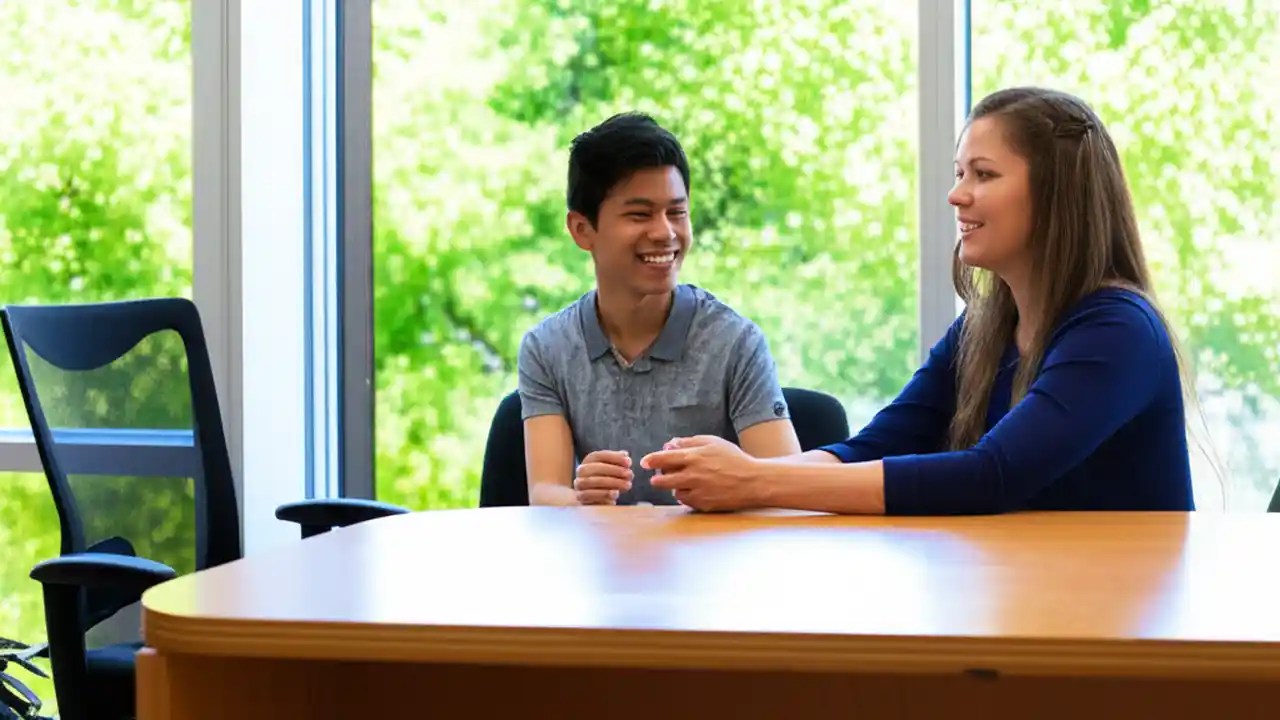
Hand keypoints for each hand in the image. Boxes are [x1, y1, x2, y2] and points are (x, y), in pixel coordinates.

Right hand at [574, 450, 632, 504]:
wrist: (598, 502)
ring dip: (611, 482)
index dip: (614, 457)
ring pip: (591, 481)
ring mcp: (579, 484)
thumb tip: (625, 454)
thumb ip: (619, 461)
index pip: (598, 456)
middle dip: (614, 470)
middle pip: (595, 468)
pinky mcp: (581, 498)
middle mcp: (581, 471)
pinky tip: (616, 494)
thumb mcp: (615, 471)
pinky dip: (603, 494)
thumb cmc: (608, 483)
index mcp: (588, 461)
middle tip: (630, 474)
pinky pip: (588, 495)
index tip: (629, 462)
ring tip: (627, 485)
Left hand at [641, 436, 762, 511]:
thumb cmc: (733, 459)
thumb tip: (669, 444)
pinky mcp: (702, 505)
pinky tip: (694, 490)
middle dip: (658, 477)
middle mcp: (693, 475)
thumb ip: (689, 442)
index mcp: (694, 457)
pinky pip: (685, 501)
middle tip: (660, 475)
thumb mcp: (712, 443)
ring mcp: (697, 492)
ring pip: (673, 491)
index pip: (663, 459)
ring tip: (684, 481)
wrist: (753, 481)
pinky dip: (685, 495)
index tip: (643, 463)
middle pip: (662, 480)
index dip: (650, 461)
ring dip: (673, 486)